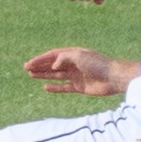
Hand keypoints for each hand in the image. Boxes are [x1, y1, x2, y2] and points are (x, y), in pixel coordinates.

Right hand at [24, 47, 138, 96]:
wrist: (113, 77)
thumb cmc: (98, 64)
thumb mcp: (78, 56)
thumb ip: (63, 58)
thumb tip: (52, 66)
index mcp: (73, 54)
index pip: (53, 56)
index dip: (40, 59)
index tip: (29, 63)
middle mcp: (73, 64)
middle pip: (53, 65)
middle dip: (39, 66)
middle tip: (26, 68)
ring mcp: (76, 76)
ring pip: (56, 75)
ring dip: (44, 75)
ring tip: (31, 75)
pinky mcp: (80, 87)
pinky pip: (64, 87)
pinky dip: (55, 87)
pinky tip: (45, 87)